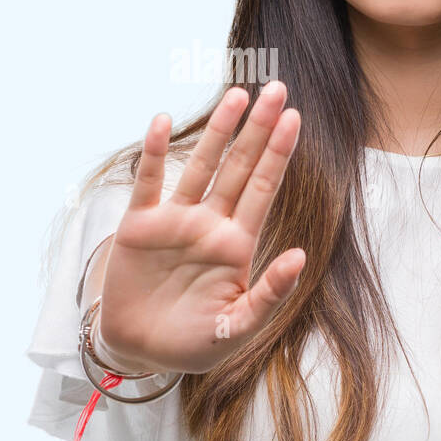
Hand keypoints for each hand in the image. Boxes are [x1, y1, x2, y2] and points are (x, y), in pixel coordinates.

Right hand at [98, 81, 305, 374]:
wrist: (140, 351)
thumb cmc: (194, 343)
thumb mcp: (238, 328)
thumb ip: (269, 294)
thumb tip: (300, 256)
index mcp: (237, 244)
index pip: (263, 189)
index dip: (278, 154)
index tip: (295, 118)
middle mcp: (210, 223)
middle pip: (239, 166)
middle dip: (258, 130)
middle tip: (277, 90)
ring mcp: (175, 220)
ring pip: (200, 166)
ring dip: (218, 132)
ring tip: (238, 95)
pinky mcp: (140, 225)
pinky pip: (149, 183)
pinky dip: (155, 153)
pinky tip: (162, 122)